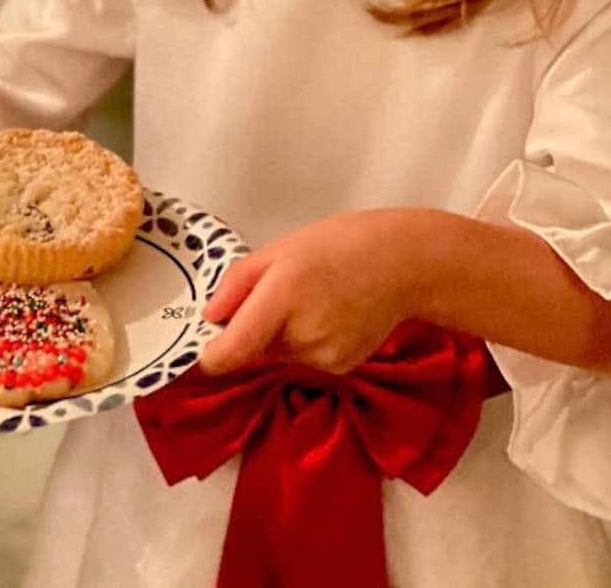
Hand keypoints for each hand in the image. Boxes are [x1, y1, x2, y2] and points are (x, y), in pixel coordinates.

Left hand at [198, 210, 421, 375]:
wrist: (403, 262)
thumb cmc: (342, 244)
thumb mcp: (280, 248)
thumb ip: (237, 283)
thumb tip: (211, 317)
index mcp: (281, 296)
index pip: (231, 352)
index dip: (212, 356)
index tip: (207, 349)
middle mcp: (301, 333)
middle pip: (255, 349)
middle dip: (257, 329)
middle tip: (283, 293)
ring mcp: (323, 355)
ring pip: (281, 354)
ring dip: (284, 334)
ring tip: (315, 299)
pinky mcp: (340, 367)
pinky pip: (307, 358)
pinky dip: (310, 341)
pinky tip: (332, 314)